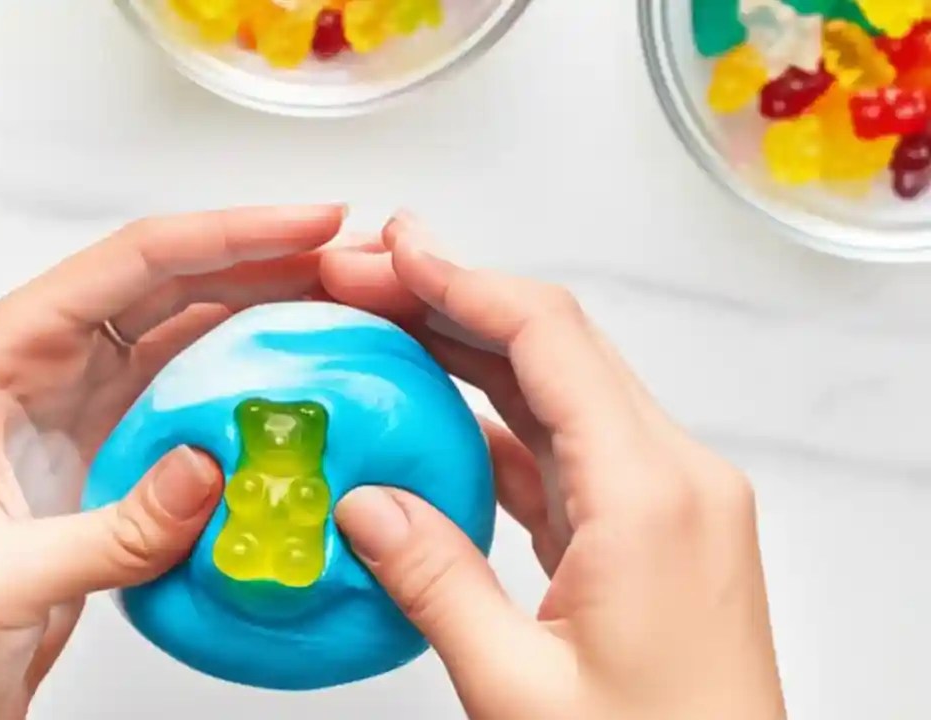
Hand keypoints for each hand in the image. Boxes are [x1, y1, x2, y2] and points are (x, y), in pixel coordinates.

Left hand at [0, 205, 348, 719]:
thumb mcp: (1, 584)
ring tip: (334, 298)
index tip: (303, 227)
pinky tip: (289, 375)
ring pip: (179, 330)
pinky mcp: (109, 455)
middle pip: (161, 284)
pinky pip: (186, 393)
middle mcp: (35, 370)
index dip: (222, 237)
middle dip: (255, 258)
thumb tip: (210, 467)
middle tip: (341, 255)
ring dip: (255, 308)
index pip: (120, 271)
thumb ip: (112, 530)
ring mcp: (75, 410)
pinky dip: (241, 377)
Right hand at [321, 212, 785, 719]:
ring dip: (471, 353)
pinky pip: (562, 451)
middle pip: (555, 347)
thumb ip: (435, 584)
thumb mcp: (519, 690)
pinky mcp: (646, 533)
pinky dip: (495, 423)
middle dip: (455, 298)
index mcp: (653, 497)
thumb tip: (363, 504)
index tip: (392, 253)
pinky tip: (434, 417)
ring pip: (557, 392)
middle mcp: (673, 481)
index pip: (549, 341)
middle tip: (368, 276)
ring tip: (387, 326)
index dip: (462, 281)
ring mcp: (665, 504)